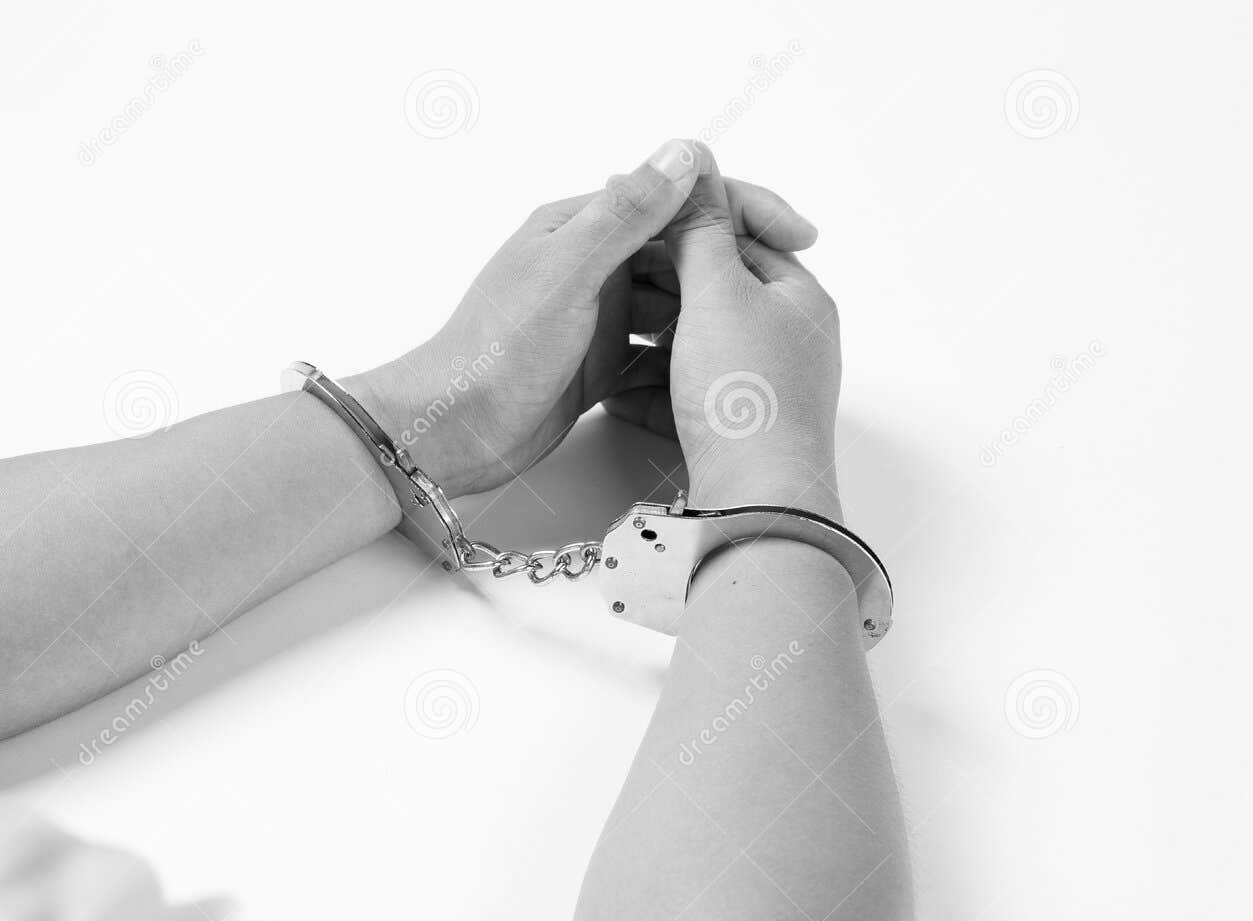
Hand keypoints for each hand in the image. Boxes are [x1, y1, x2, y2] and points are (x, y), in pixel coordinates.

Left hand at [344, 139, 817, 496]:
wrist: (451, 434)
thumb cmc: (495, 352)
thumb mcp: (568, 274)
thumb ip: (626, 214)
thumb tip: (687, 153)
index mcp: (581, 226)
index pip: (677, 199)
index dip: (741, 210)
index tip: (800, 234)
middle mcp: (591, 265)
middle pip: (682, 253)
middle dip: (733, 271)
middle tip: (789, 299)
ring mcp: (595, 318)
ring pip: (675, 306)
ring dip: (713, 319)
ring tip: (760, 342)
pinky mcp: (597, 367)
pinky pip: (656, 355)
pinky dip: (685, 362)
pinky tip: (718, 378)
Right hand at [603, 144, 843, 521]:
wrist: (756, 503)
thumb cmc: (746, 397)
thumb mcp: (717, 293)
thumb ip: (699, 226)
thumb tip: (692, 159)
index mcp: (800, 296)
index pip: (743, 231)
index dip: (684, 217)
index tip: (631, 216)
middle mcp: (789, 340)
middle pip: (712, 292)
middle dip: (656, 287)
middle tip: (605, 279)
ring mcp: (761, 389)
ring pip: (691, 346)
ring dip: (645, 340)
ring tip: (600, 337)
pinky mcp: (732, 433)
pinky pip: (683, 396)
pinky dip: (648, 390)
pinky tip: (611, 395)